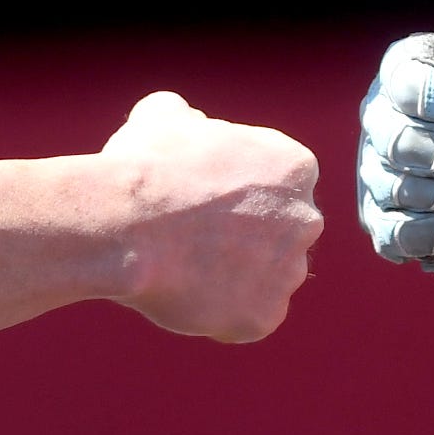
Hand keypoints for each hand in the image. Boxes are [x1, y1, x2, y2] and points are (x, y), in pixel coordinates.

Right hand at [100, 92, 322, 342]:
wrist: (126, 223)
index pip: (279, 186)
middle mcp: (307, 218)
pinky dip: (223, 313)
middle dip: (247, 237)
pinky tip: (189, 294)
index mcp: (296, 166)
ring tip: (187, 267)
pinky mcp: (265, 316)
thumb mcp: (164, 116)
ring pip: (268, 278)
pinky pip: (249, 318)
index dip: (239, 195)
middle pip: (280, 233)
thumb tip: (187, 122)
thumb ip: (189, 118)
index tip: (205, 200)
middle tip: (197, 239)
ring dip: (238, 277)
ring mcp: (289, 271)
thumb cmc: (145, 165)